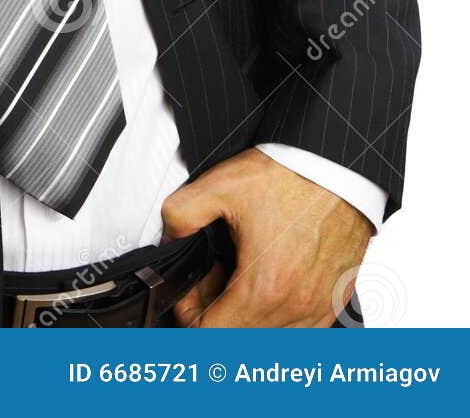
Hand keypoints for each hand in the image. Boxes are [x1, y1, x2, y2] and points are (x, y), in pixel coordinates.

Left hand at [161, 148, 372, 326]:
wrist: (338, 167)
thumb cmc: (292, 176)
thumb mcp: (221, 185)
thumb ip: (181, 214)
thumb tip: (169, 239)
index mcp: (264, 287)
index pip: (210, 334)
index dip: (188, 313)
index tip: (190, 289)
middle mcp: (295, 307)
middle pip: (238, 340)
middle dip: (215, 313)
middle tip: (213, 276)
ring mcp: (319, 309)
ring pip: (269, 339)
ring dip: (247, 317)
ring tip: (243, 276)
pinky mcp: (335, 301)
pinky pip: (301, 332)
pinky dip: (278, 317)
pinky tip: (272, 282)